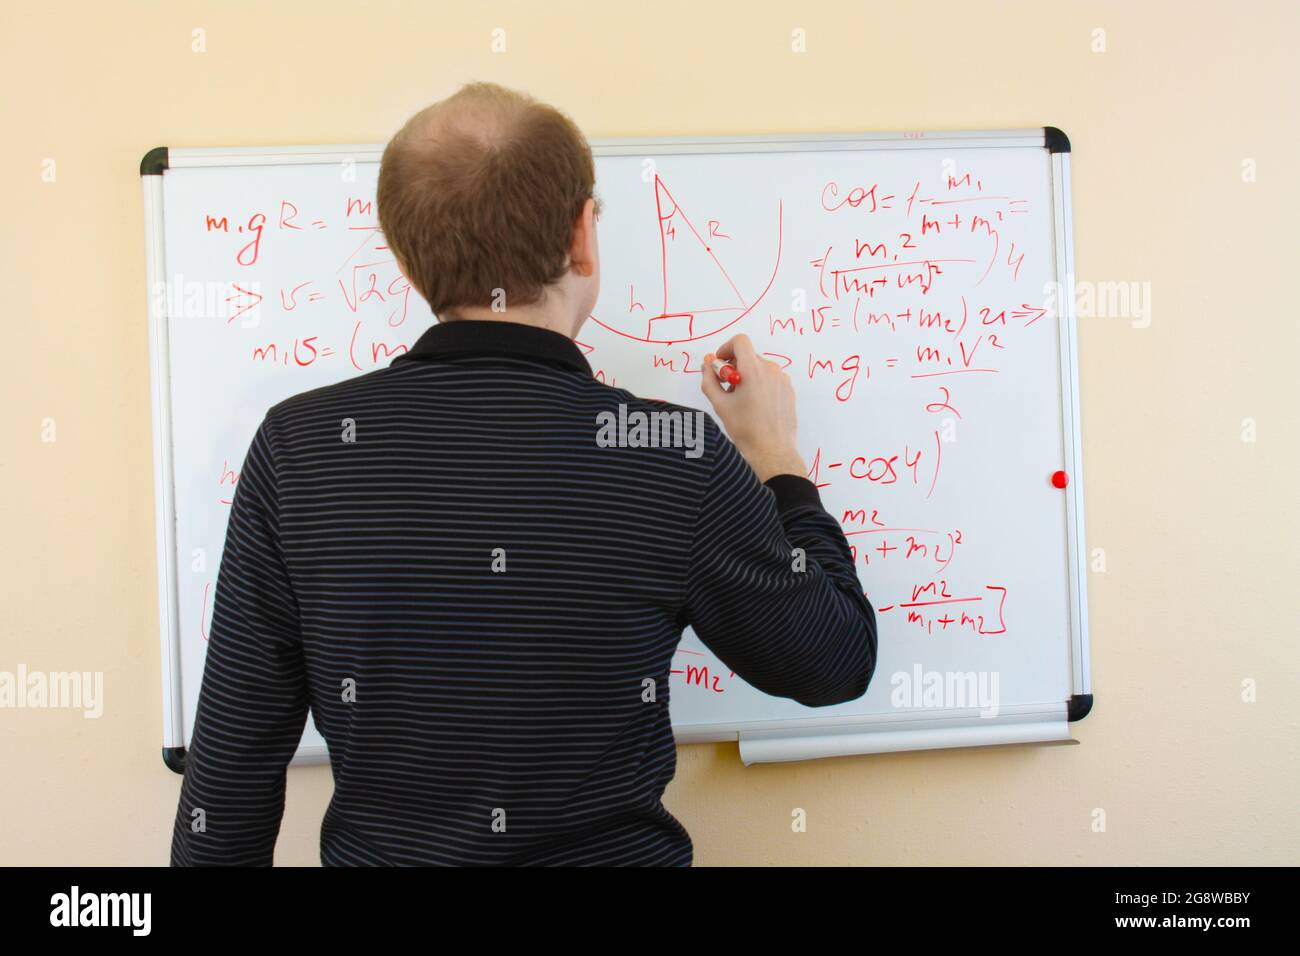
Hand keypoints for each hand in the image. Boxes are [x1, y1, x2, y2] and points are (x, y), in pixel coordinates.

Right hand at [700, 334, 807, 482]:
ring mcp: (782, 379)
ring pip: (759, 367)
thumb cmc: (746, 429)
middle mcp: (771, 370)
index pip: (740, 341)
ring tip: (741, 399)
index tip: (720, 364)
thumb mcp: (720, 404)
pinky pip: (770, 378)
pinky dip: (759, 384)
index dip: (726, 348)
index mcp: (753, 370)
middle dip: (734, 366)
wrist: (772, 449)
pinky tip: (755, 405)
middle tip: (726, 387)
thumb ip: (709, 380)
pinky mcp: (788, 389)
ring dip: (746, 376)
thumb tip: (707, 365)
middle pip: (748, 355)